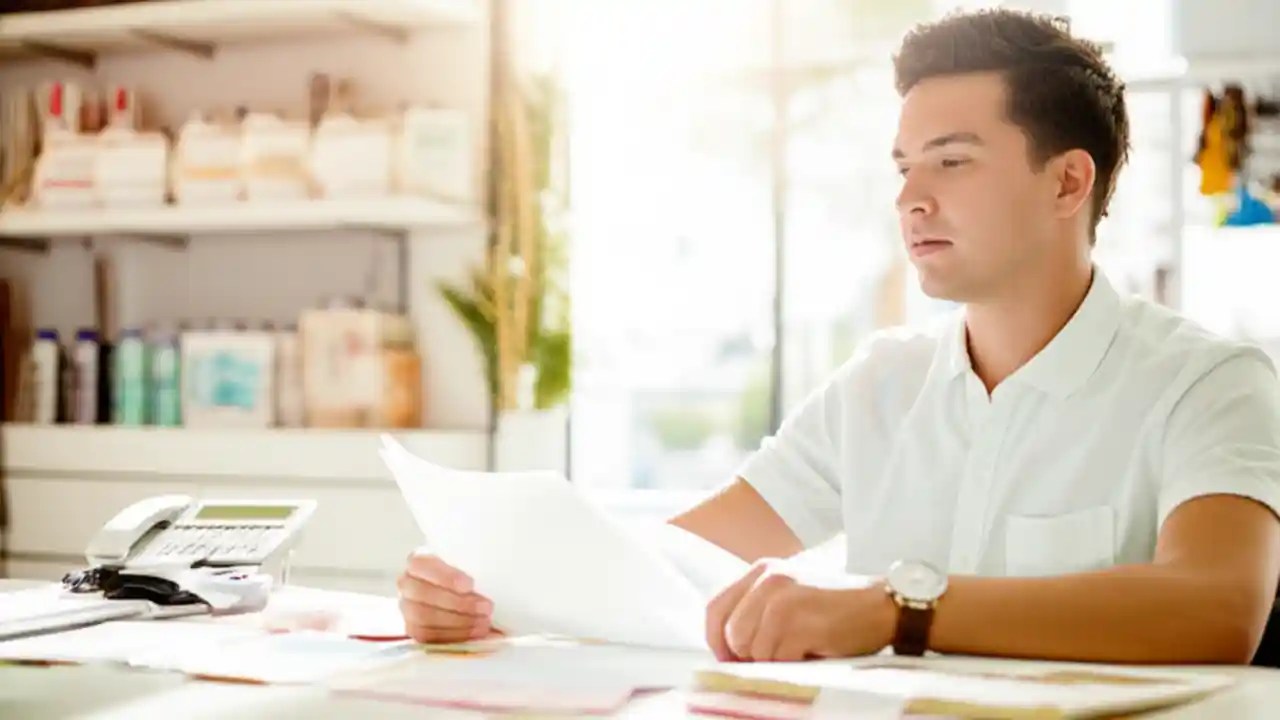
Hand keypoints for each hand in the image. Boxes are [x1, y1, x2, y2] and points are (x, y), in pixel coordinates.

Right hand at [398, 548, 495, 642]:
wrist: (457, 595)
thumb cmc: (467, 575)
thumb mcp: (470, 565)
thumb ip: (475, 568)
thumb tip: (497, 583)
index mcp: (418, 561)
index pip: (421, 564)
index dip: (445, 576)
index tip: (470, 584)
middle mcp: (407, 584)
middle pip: (423, 595)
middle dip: (458, 604)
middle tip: (486, 608)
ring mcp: (407, 608)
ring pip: (424, 618)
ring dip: (458, 623)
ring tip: (484, 623)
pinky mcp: (414, 630)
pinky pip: (428, 637)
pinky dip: (453, 636)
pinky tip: (474, 634)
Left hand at [705, 560, 896, 661]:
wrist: (884, 604)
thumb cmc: (836, 605)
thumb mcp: (790, 591)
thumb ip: (757, 607)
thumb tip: (727, 647)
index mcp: (761, 570)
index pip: (714, 608)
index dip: (716, 641)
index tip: (730, 659)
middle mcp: (768, 580)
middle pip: (733, 635)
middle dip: (750, 656)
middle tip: (779, 657)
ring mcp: (784, 601)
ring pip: (756, 652)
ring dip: (777, 661)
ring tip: (802, 649)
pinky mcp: (802, 624)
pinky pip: (780, 660)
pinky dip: (795, 664)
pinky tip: (814, 651)